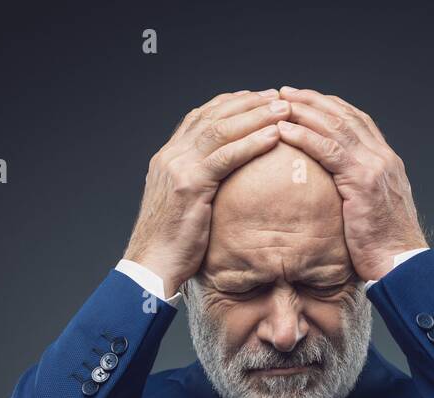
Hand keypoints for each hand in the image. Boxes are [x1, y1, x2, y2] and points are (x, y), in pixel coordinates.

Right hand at [123, 90, 290, 295]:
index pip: (200, 117)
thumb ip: (199, 184)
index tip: (257, 98)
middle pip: (213, 116)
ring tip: (282, 108)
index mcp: (168, 157)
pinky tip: (273, 136)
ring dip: (255, 116)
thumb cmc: (172, 244)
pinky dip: (251, 143)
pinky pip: (226, 157)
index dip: (230, 104)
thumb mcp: (184, 205)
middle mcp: (171, 155)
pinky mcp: (189, 185)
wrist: (151, 265)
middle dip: (248, 102)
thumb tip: (224, 182)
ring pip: (221, 130)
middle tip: (277, 95)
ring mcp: (178, 167)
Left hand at [275, 87, 426, 281]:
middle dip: (313, 101)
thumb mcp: (372, 210)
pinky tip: (284, 130)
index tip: (306, 99)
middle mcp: (382, 157)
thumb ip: (358, 191)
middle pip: (345, 116)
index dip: (330, 106)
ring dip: (305, 111)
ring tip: (280, 104)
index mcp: (386, 161)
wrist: (401, 264)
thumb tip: (335, 190)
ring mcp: (374, 167)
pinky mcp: (362, 181)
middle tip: (286, 92)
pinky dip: (304, 136)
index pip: (357, 120)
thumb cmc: (384, 246)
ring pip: (336, 127)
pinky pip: (328, 150)